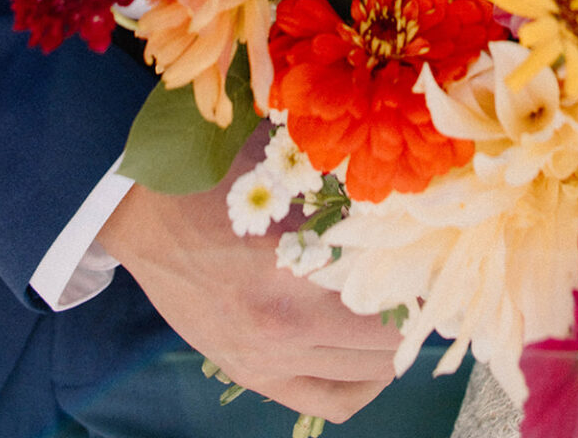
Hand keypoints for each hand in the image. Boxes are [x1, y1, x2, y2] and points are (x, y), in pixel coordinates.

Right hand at [97, 152, 398, 421]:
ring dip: (394, 343)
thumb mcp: (282, 173)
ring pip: (368, 374)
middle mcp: (282, 326)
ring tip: (403, 309)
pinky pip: (330, 404)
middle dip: (413, 308)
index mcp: (290, 268)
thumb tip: (406, 202)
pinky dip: (364, 385)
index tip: (437, 253)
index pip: (387, 289)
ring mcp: (267, 359)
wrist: (141, 216)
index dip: (423, 272)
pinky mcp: (252, 375)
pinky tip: (373, 358)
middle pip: (387, 338)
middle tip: (424, 278)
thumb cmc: (214, 179)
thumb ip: (341, 194)